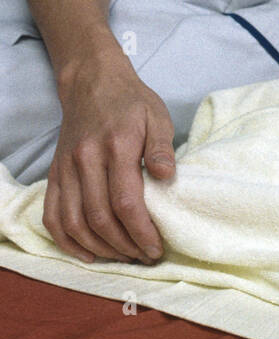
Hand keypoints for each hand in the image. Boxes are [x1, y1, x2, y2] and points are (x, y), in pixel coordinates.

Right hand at [44, 50, 175, 263]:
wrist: (92, 82)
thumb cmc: (131, 102)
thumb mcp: (157, 116)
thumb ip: (162, 147)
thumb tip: (167, 177)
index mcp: (116, 145)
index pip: (126, 202)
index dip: (141, 232)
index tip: (156, 248)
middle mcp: (86, 159)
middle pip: (99, 218)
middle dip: (124, 246)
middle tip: (144, 256)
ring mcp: (66, 168)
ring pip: (74, 222)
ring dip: (98, 249)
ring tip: (123, 256)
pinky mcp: (55, 173)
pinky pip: (52, 216)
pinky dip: (67, 241)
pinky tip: (88, 253)